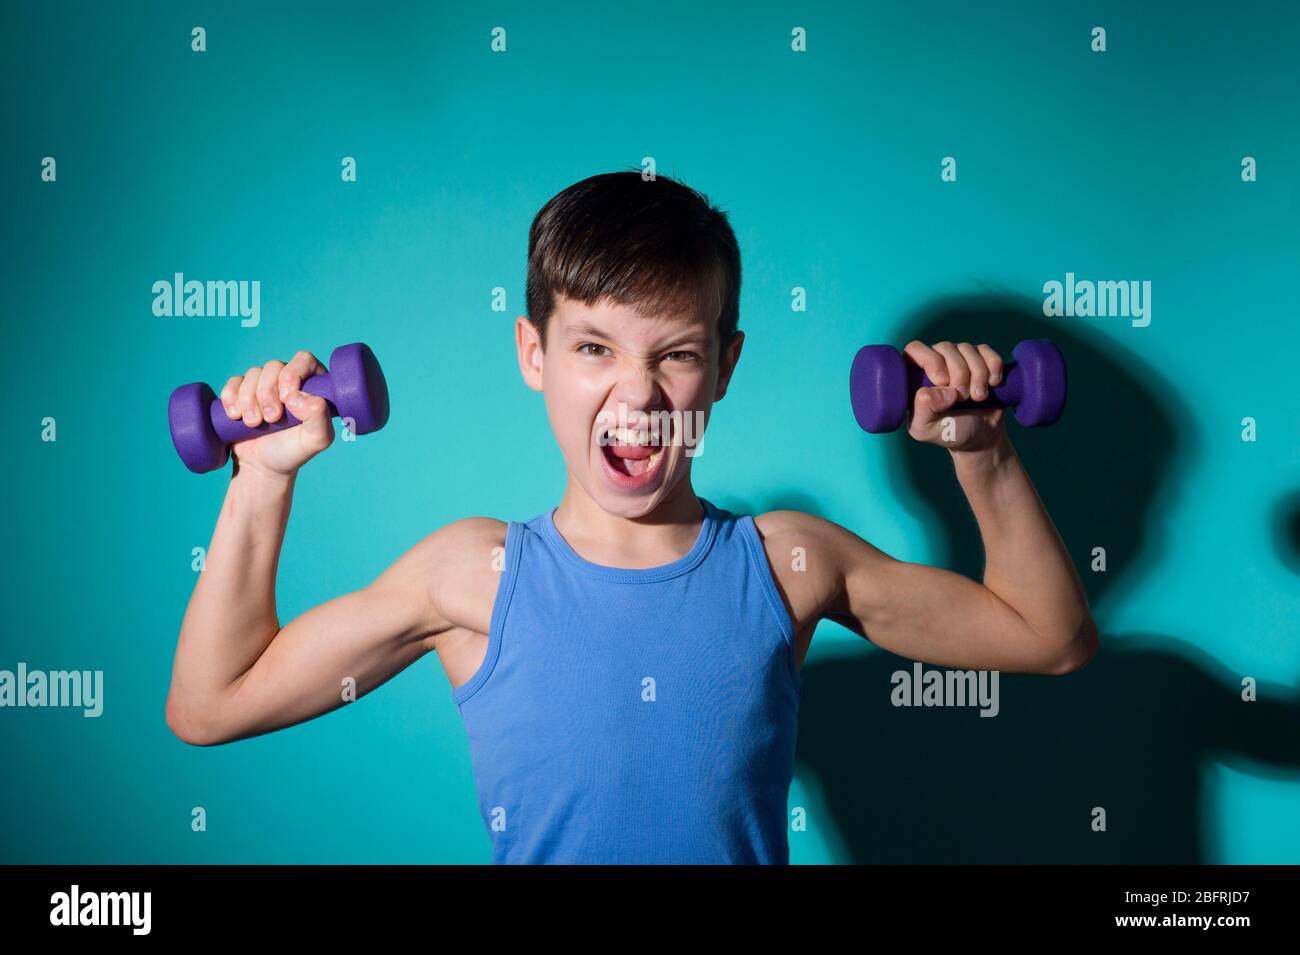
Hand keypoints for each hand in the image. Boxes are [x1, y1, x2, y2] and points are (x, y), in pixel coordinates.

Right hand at [219, 350, 335, 477]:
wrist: (263, 467)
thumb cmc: (293, 452)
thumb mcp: (316, 440)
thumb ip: (320, 417)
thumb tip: (297, 396)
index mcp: (313, 385)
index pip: (304, 360)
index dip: (292, 374)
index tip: (287, 399)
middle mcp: (289, 380)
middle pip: (274, 366)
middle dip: (268, 393)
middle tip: (271, 419)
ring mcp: (264, 385)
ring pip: (253, 373)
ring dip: (249, 399)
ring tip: (254, 424)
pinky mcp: (242, 392)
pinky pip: (233, 382)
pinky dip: (231, 397)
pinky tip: (235, 416)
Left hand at [902, 340, 1006, 452]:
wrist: (981, 436)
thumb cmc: (949, 432)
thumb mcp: (927, 430)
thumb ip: (922, 410)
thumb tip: (935, 388)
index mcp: (915, 376)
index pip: (914, 349)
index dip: (930, 360)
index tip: (943, 381)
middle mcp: (935, 361)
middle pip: (945, 347)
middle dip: (958, 372)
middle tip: (962, 397)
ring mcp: (958, 358)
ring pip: (967, 348)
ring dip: (977, 373)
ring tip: (978, 397)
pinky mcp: (980, 360)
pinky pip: (986, 351)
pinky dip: (993, 366)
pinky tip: (993, 383)